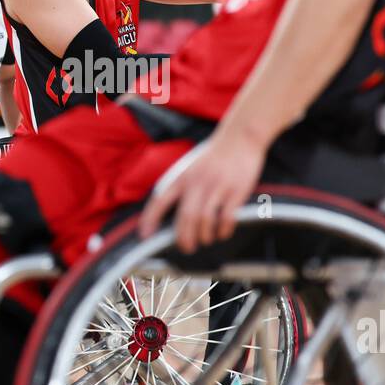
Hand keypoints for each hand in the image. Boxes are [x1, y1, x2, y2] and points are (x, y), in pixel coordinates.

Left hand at [139, 127, 266, 253]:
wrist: (240, 137)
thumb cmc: (214, 156)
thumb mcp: (191, 167)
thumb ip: (182, 187)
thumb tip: (175, 215)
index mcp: (182, 177)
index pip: (160, 200)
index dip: (150, 219)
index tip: (144, 235)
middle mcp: (197, 182)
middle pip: (185, 217)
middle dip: (184, 238)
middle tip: (187, 248)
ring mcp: (217, 187)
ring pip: (205, 220)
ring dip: (204, 236)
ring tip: (206, 240)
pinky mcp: (236, 191)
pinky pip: (226, 218)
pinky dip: (223, 230)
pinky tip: (222, 233)